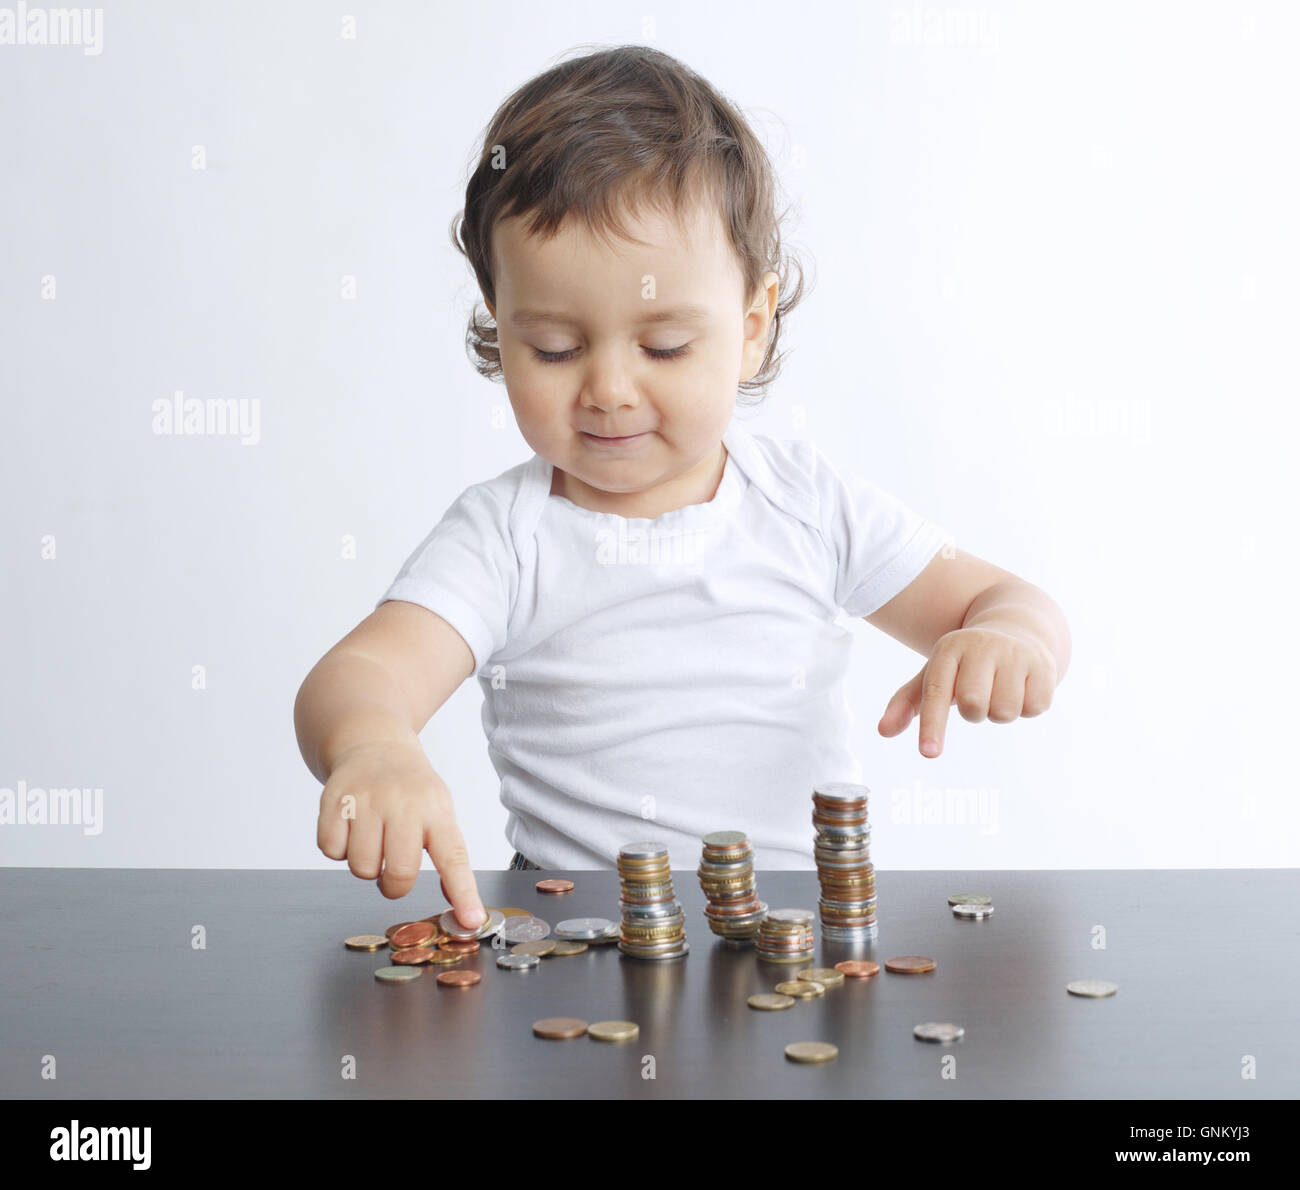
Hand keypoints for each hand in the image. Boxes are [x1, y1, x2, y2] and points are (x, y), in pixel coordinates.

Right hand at [316, 736, 484, 928]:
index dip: (462, 893)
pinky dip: (339, 849)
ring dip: (365, 865)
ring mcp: (366, 799)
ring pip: (361, 868)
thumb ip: (448, 856)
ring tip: (372, 838)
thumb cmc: (411, 789)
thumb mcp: (438, 811)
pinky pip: (331, 851)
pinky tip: (350, 827)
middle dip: (394, 885)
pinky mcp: (334, 799)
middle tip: (393, 870)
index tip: (470, 921)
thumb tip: (462, 910)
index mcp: (436, 809)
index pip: (453, 856)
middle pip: (399, 873)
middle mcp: (403, 803)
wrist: (374, 743)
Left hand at [877, 627, 1056, 756]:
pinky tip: (1024, 686)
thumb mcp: (936, 674)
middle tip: (979, 694)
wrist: (1017, 628)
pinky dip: (1028, 707)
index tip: (929, 753)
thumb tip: (883, 731)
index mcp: (950, 648)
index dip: (932, 724)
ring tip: (1002, 688)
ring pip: (1005, 712)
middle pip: (974, 706)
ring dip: (1001, 711)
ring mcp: (1016, 653)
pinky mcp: (1045, 664)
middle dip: (975, 712)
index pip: (936, 692)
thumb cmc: (968, 662)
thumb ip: (907, 703)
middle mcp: (982, 646)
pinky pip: (1034, 708)